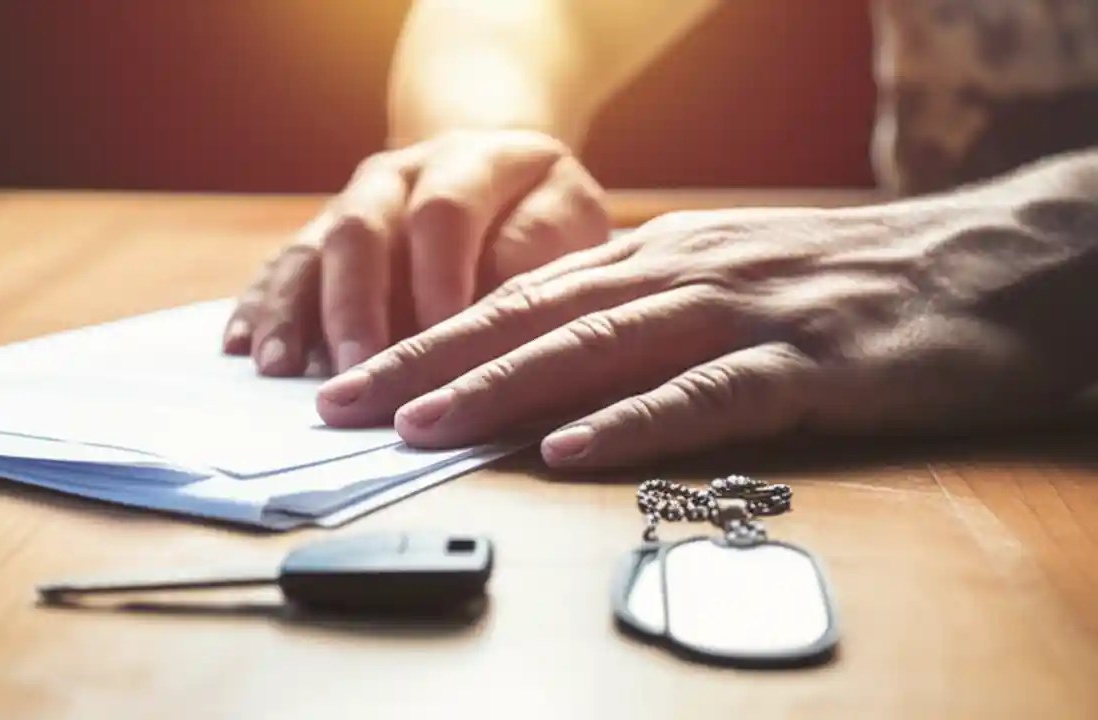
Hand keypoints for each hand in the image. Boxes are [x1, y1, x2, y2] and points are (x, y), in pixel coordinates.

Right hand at [222, 129, 608, 375]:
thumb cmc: (543, 215)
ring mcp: (353, 200)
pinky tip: (242, 348)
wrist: (493, 166)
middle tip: (358, 371)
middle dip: (357, 307)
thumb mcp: (569, 222)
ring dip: (295, 312)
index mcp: (472, 161)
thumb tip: (486, 320)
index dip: (440, 279)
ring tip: (281, 369)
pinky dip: (262, 307)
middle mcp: (401, 173)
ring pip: (313, 248)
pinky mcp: (323, 235)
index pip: (446, 214)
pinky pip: (281, 265)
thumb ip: (538, 258)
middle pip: (363, 229)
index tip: (441, 344)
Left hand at [313, 195, 1097, 466]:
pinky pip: (706, 396)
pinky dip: (633, 423)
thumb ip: (640, 314)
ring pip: (598, 350)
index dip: (426, 342)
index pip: (515, 301)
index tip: (352, 386)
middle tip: (343, 408)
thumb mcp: (723, 278)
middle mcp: (681, 274)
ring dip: (502, 389)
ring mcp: (742, 314)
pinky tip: (571, 449)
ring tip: (423, 426)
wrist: (987, 263)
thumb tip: (547, 370)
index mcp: (655, 257)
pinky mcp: (807, 363)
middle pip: (531, 320)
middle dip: (427, 365)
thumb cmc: (842, 281)